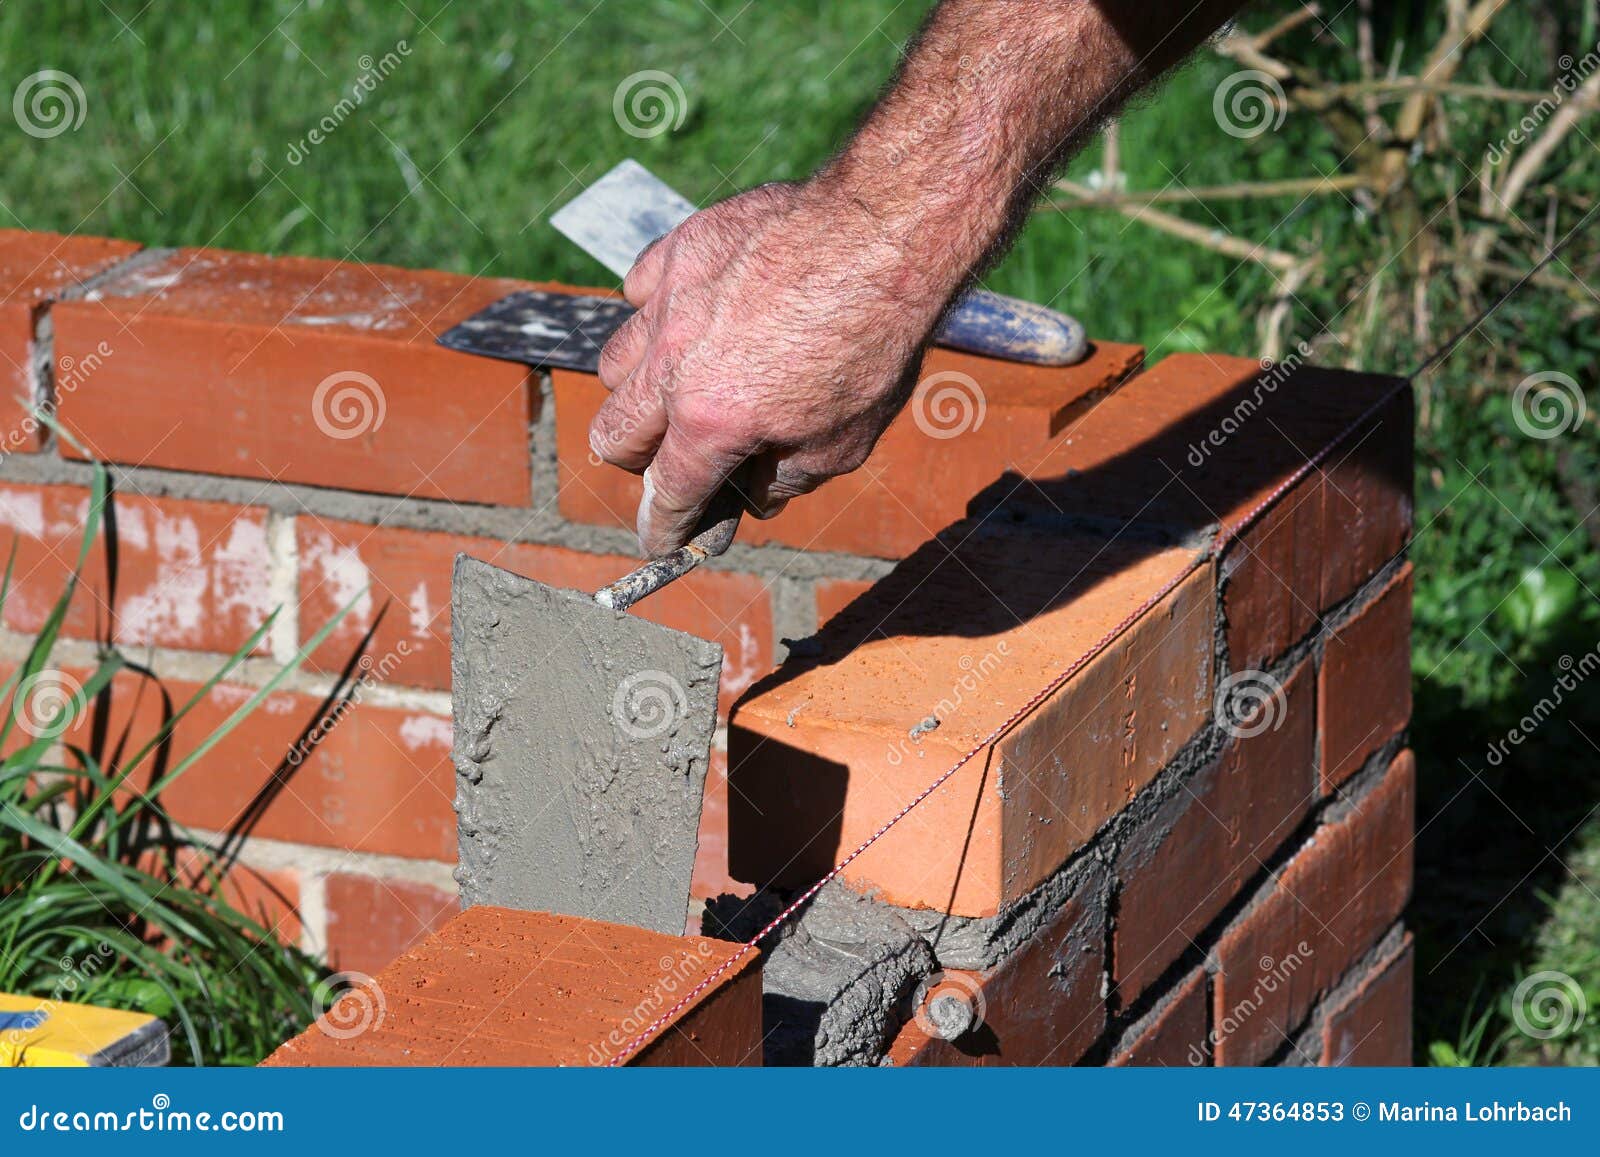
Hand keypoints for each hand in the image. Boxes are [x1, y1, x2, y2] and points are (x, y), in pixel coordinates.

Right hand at [588, 177, 946, 556]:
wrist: (885, 236)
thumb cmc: (874, 344)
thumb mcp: (844, 442)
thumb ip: (788, 479)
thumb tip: (758, 495)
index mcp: (712, 423)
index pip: (667, 494)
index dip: (664, 528)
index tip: (662, 539)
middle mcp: (674, 366)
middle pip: (613, 435)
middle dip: (638, 463)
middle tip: (674, 460)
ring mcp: (669, 303)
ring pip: (614, 364)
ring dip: (639, 390)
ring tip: (680, 387)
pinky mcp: (678, 251)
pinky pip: (637, 292)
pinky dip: (653, 314)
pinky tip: (689, 318)